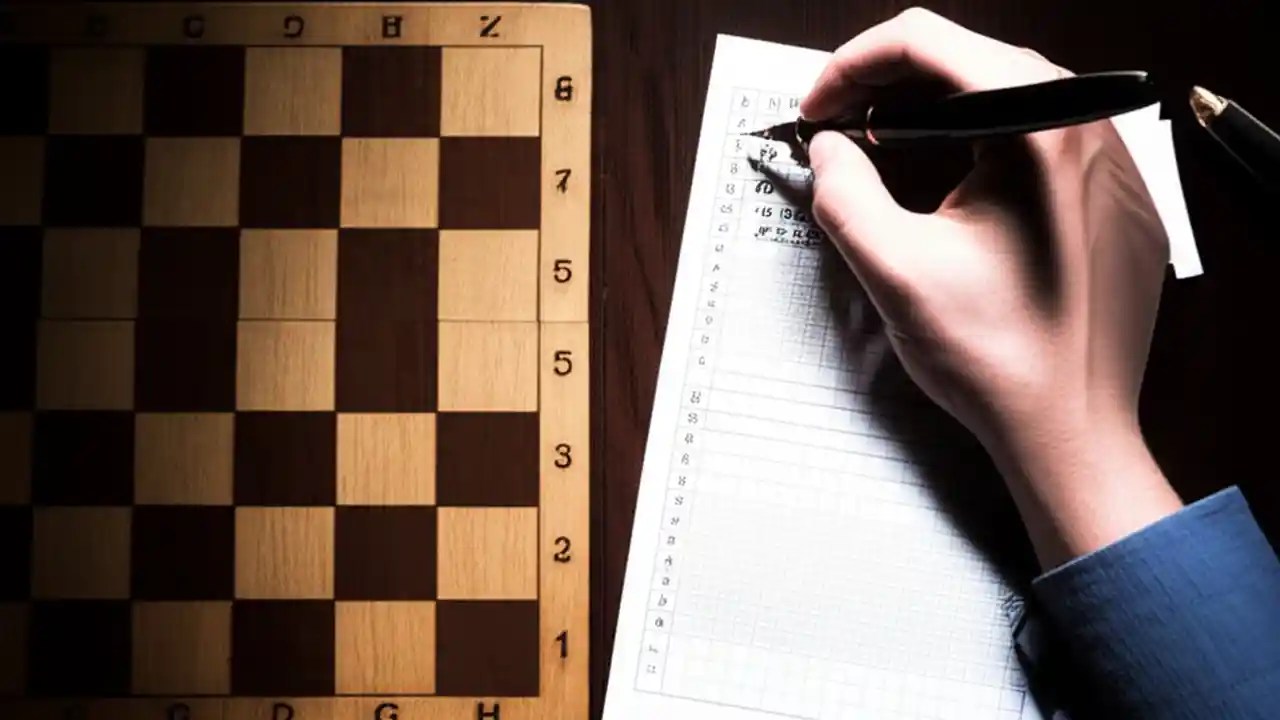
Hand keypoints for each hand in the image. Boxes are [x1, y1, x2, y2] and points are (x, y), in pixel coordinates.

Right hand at [803, 8, 1181, 567]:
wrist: (1073, 431)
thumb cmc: (999, 359)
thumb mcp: (893, 269)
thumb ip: (844, 192)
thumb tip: (828, 147)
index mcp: (1037, 126)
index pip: (927, 41)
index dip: (851, 65)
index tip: (816, 109)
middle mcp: (1087, 126)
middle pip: (967, 61)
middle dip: (889, 91)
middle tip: (839, 135)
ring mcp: (1112, 161)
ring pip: (1004, 100)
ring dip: (933, 122)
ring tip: (884, 164)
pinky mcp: (1116, 196)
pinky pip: (1041, 143)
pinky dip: (981, 151)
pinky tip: (947, 196)